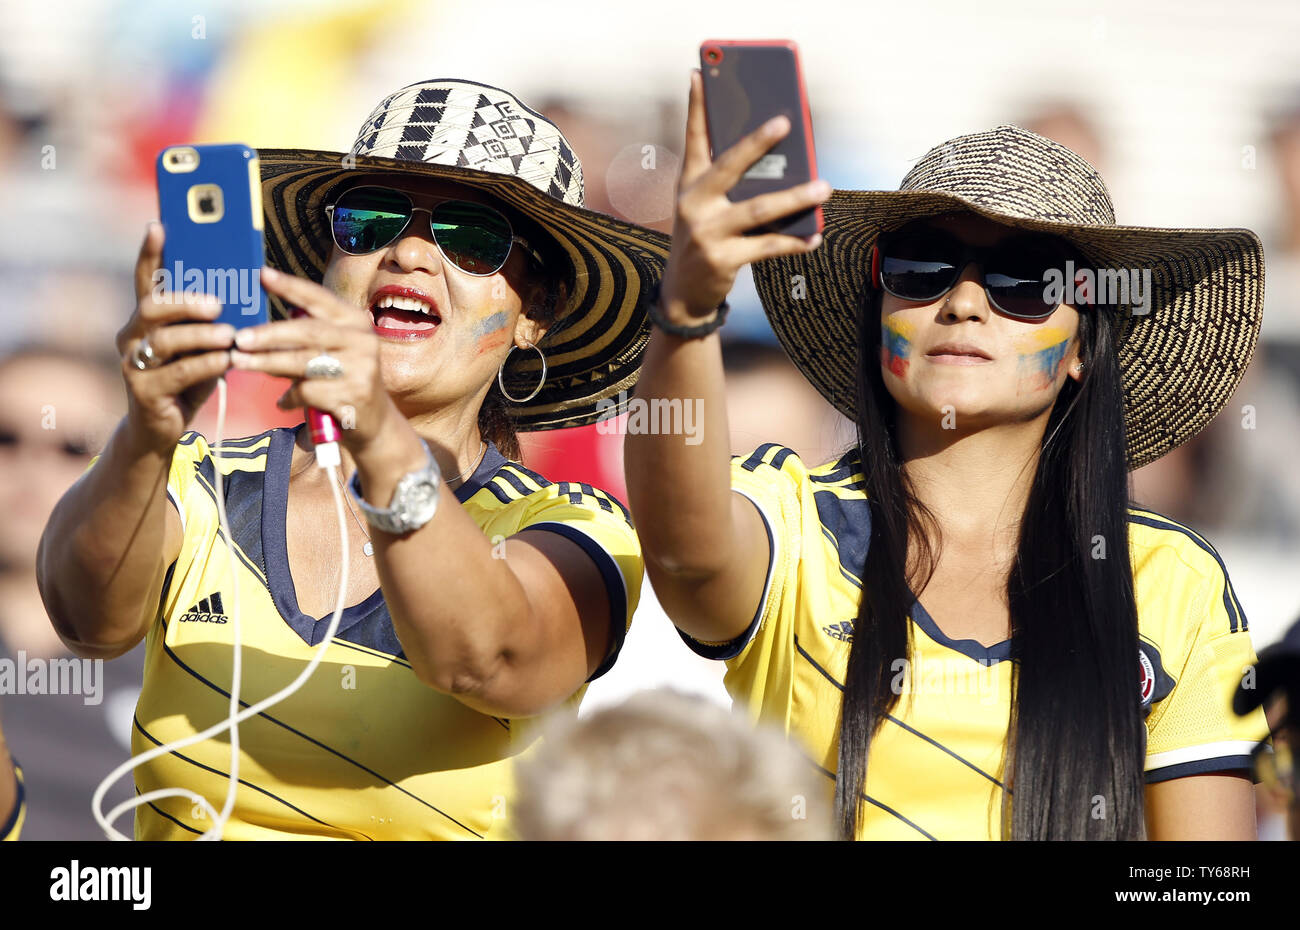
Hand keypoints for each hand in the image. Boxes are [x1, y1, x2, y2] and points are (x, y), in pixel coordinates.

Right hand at [116, 222, 235, 454]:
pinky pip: (178, 373)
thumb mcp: (201, 345)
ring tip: (229, 334)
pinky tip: (227, 360)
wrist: (162, 427)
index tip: (159, 225)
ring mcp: (133, 363)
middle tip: (217, 303)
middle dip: (185, 301)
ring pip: (164, 340)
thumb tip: (244, 290)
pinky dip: (205, 364)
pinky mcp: (143, 391)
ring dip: (200, 335)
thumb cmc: (187, 378)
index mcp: (146, 318)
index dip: (150, 253)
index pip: (146, 279)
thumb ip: (211, 321)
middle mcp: (132, 336)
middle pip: (152, 307)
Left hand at [229, 267, 395, 452]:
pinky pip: (309, 392)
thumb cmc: (344, 378)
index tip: (262, 275)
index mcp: (354, 321)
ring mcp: (361, 368)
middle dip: (269, 334)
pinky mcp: (354, 395)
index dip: (290, 286)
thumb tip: (260, 325)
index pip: (319, 298)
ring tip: (241, 363)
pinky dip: (290, 397)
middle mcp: (361, 340)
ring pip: (304, 362)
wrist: (375, 421)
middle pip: (308, 331)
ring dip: (267, 363)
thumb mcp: (334, 349)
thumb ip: (305, 335)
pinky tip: (282, 401)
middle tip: (240, 338)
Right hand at [659, 70, 831, 323]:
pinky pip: (767, 247)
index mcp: (689, 184)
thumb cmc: (702, 240)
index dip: (696, 106)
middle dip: (757, 142)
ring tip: (824, 187)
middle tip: (785, 121)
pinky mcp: (722, 260)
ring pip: (758, 209)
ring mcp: (707, 232)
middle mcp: (693, 204)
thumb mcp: (703, 208)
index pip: (693, 138)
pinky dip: (794, 242)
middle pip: (729, 166)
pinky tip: (814, 237)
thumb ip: (728, 184)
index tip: (699, 74)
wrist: (682, 295)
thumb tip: (781, 163)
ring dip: (795, 197)